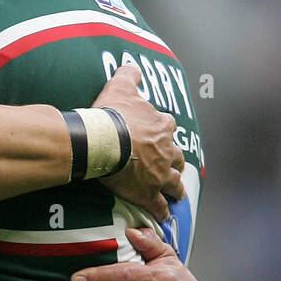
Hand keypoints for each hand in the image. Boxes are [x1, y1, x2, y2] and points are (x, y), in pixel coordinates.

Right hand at [90, 65, 183, 220]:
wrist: (104, 141)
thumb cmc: (112, 114)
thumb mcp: (120, 86)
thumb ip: (129, 75)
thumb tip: (132, 64)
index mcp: (161, 126)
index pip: (168, 128)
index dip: (164, 133)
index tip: (160, 136)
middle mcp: (167, 150)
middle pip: (177, 157)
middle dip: (175, 162)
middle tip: (172, 168)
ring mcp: (160, 174)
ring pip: (174, 182)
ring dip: (175, 188)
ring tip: (176, 193)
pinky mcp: (149, 193)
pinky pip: (159, 206)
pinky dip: (162, 211)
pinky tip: (163, 217)